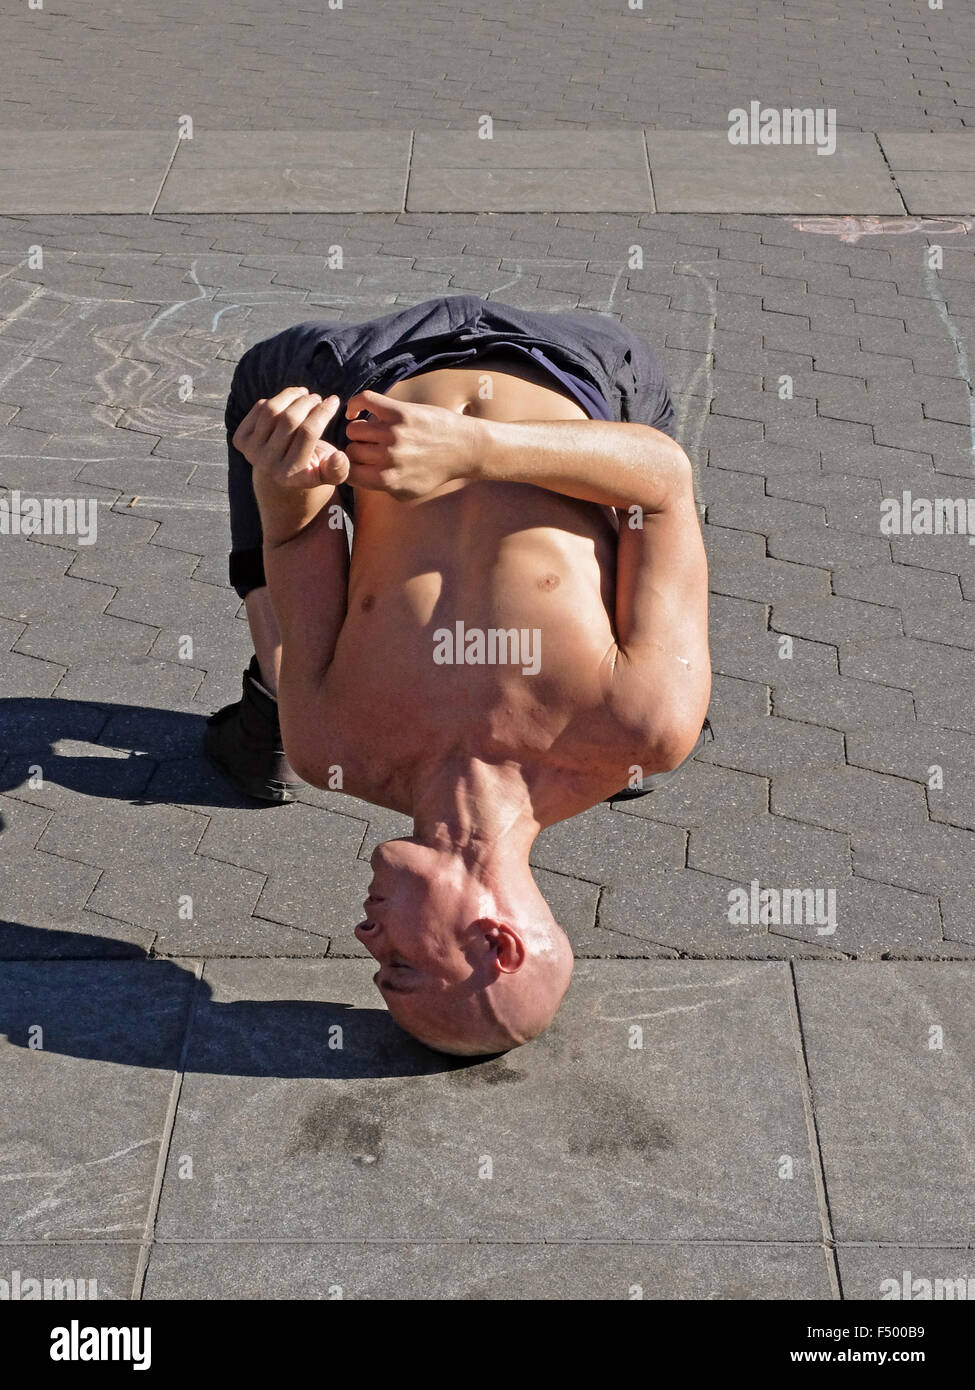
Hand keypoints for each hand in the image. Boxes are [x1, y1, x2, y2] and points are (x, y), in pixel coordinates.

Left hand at [232, 388, 349, 489]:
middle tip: (318, 397)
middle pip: (289, 419)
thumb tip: (340, 456)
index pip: (308, 433)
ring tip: (305, 394)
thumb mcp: (330, 474)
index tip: (334, 400)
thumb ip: (338, 469)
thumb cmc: (313, 468)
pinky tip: (289, 401)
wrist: (282, 474)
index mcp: (289, 475)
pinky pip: (259, 408)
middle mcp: (266, 465)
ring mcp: (250, 452)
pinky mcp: (240, 440)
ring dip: (291, 395)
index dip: (323, 412)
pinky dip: (277, 400)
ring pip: (272, 410)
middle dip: (307, 402)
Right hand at [344, 389, 480, 500]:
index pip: (349, 473)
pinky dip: (355, 405)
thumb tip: (356, 476)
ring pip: (354, 429)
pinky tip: (356, 412)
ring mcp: (394, 433)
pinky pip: (364, 401)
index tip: (359, 464)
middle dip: (358, 450)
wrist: (464, 449)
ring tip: (372, 433)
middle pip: (351, 450)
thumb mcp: (408, 492)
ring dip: (360, 431)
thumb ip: (381, 488)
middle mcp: (389, 457)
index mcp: (388, 480)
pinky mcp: (400, 412)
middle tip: (372, 448)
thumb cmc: (435, 471)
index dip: (352, 468)